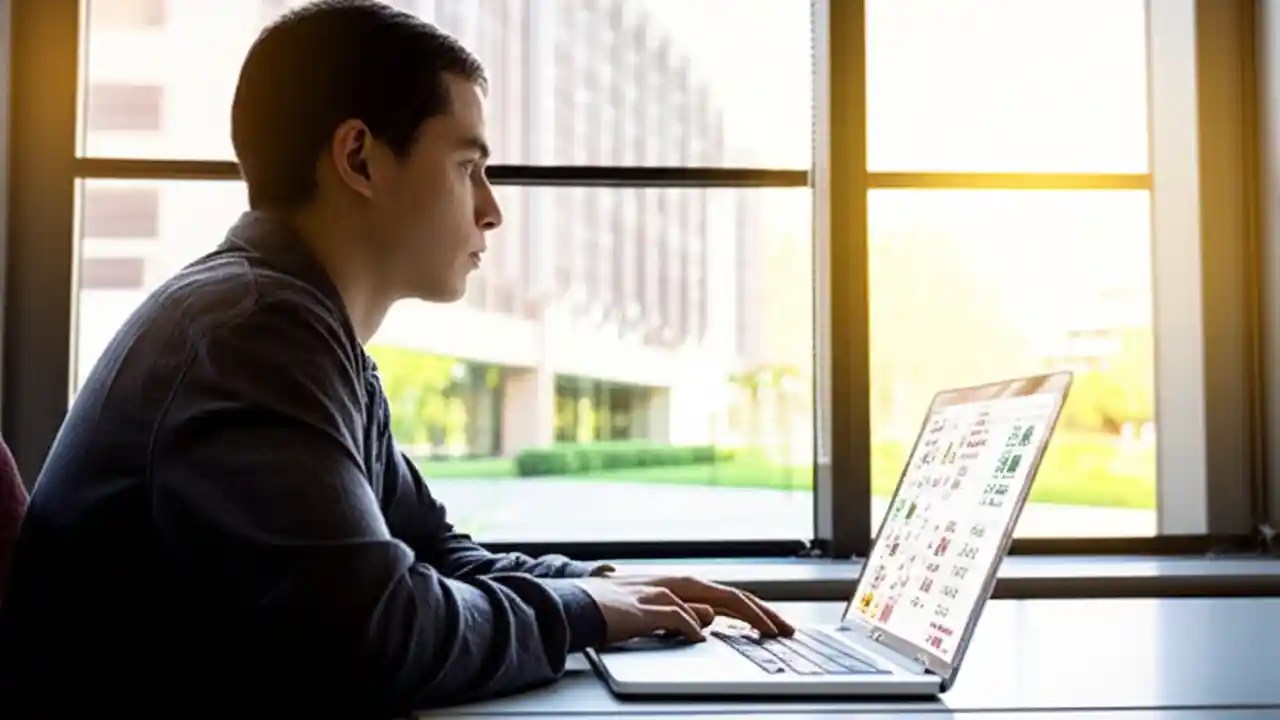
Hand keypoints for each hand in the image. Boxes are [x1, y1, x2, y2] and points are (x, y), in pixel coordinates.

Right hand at [575, 574, 793, 645]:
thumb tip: (709, 623)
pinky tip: (704, 638)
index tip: (775, 624)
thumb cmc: (610, 612)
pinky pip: (677, 616)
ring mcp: (660, 593)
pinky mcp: (645, 608)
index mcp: (677, 585)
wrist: (572, 606)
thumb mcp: (653, 614)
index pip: (725, 595)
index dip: (754, 609)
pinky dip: (693, 627)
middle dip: (761, 611)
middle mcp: (673, 584)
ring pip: (711, 601)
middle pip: (728, 595)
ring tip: (766, 632)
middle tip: (785, 630)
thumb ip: (681, 616)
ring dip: (742, 616)